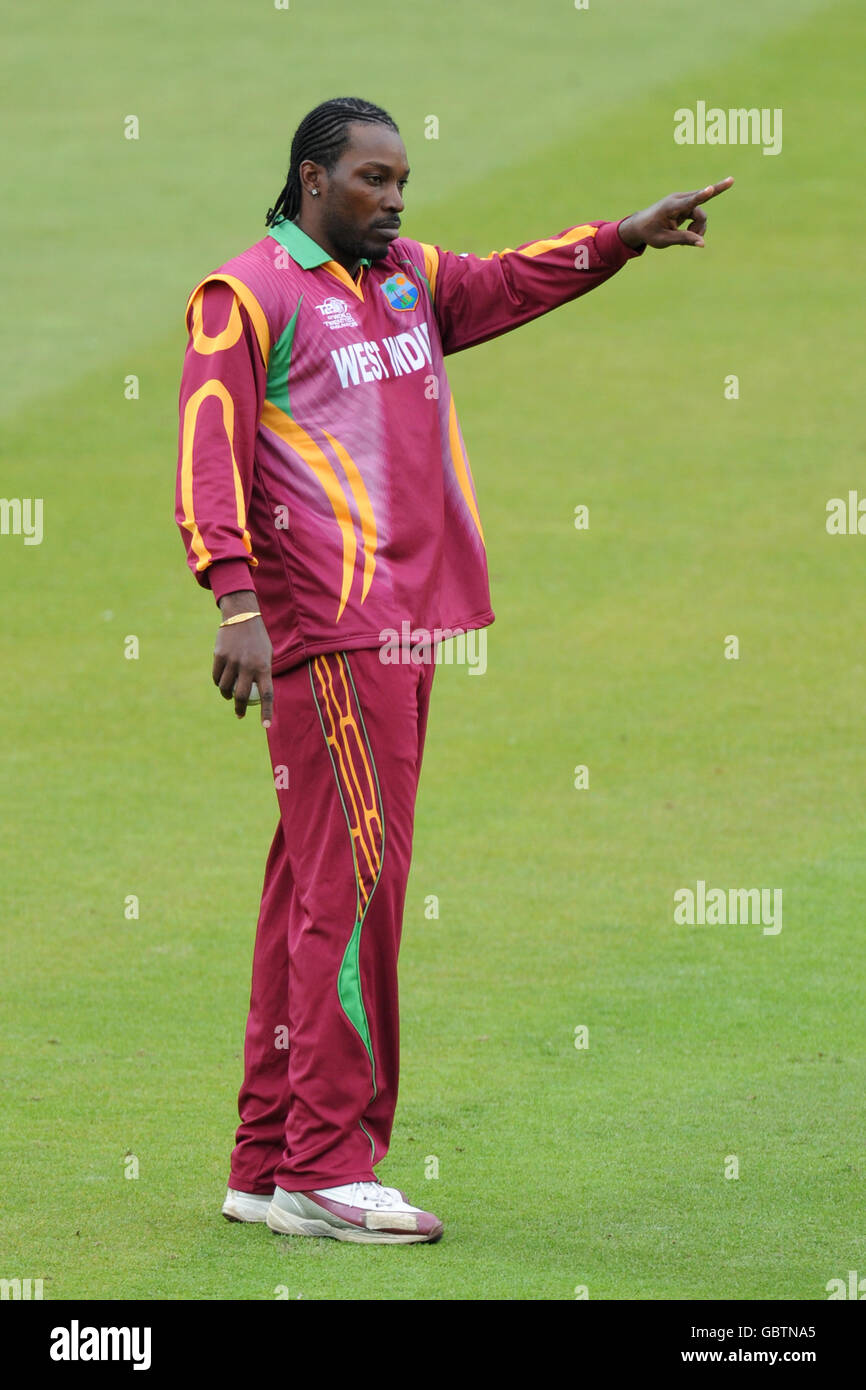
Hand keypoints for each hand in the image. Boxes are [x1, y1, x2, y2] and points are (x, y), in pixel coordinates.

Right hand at [213, 590, 273, 726]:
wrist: (242, 617)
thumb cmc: (258, 639)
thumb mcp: (267, 655)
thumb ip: (264, 673)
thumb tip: (262, 694)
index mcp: (264, 667)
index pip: (267, 694)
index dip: (266, 712)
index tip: (265, 726)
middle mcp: (248, 666)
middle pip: (241, 695)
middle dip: (239, 709)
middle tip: (239, 714)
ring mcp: (233, 661)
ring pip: (226, 688)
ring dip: (227, 696)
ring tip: (229, 696)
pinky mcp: (219, 656)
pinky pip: (217, 677)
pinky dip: (219, 683)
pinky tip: (222, 684)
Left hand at [618, 177, 733, 249]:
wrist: (640, 225)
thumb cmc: (650, 233)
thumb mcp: (665, 240)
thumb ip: (684, 240)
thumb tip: (703, 243)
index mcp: (671, 207)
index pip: (689, 202)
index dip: (701, 195)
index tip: (710, 188)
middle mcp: (679, 200)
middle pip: (701, 207)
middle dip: (703, 221)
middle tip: (733, 179)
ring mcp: (684, 201)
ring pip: (701, 215)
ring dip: (697, 229)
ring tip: (686, 239)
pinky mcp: (687, 205)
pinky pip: (699, 216)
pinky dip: (696, 227)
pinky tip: (687, 234)